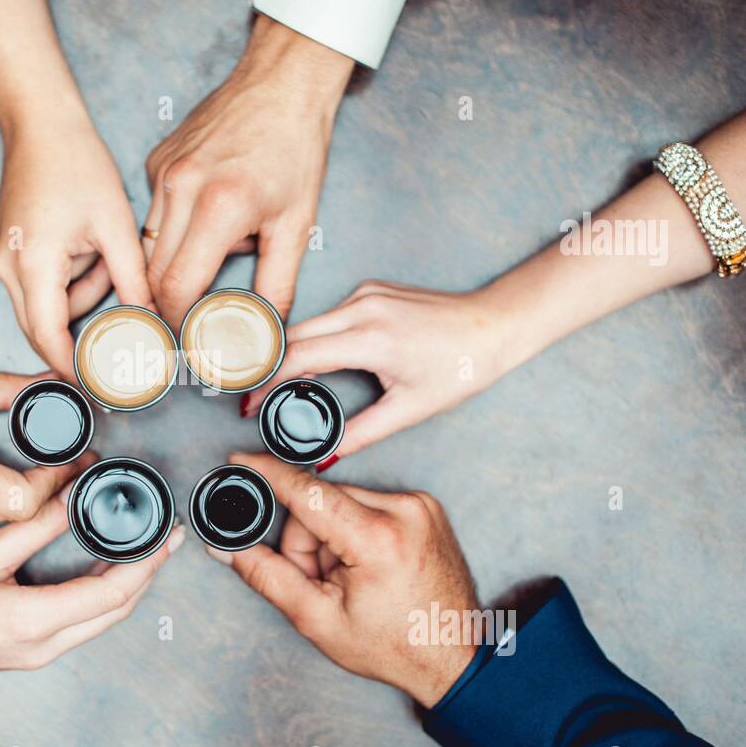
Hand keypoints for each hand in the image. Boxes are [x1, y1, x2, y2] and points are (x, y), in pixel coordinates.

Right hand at [0, 118, 151, 377]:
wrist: (40, 123)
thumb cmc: (76, 163)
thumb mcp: (115, 225)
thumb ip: (133, 280)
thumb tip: (151, 320)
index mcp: (33, 265)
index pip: (49, 337)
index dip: (73, 366)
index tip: (98, 385)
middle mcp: (8, 269)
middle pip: (42, 329)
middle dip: (79, 340)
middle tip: (117, 353)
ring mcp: (5, 261)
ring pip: (45, 307)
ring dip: (80, 301)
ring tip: (107, 263)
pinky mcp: (10, 252)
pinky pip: (42, 286)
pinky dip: (70, 282)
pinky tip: (91, 252)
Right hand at [0, 489, 184, 686]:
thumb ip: (33, 526)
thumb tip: (74, 496)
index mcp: (33, 622)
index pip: (113, 592)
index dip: (147, 561)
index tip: (167, 532)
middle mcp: (42, 647)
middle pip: (116, 610)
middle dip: (146, 571)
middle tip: (164, 533)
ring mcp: (35, 655)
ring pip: (101, 620)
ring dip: (125, 584)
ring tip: (140, 543)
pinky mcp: (25, 653)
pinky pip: (79, 624)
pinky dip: (99, 594)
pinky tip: (100, 565)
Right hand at [143, 15, 352, 327]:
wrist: (282, 82)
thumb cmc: (295, 148)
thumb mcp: (296, 224)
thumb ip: (278, 285)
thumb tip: (267, 331)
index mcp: (219, 208)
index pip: (178, 288)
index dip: (180, 323)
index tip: (189, 340)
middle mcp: (182, 189)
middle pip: (152, 273)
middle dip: (165, 307)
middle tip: (183, 328)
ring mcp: (163, 173)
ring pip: (146, 246)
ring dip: (164, 272)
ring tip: (189, 288)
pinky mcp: (156, 162)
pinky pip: (151, 214)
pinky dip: (168, 234)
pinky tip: (195, 231)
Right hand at [207, 453, 478, 707]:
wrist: (453, 656)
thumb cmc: (394, 645)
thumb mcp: (318, 619)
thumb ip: (266, 576)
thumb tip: (227, 546)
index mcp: (378, 538)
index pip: (307, 492)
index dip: (268, 474)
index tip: (239, 460)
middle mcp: (404, 510)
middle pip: (321, 502)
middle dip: (308, 539)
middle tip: (323, 581)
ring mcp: (420, 505)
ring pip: (342, 501)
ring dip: (332, 535)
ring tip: (351, 578)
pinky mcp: (425, 506)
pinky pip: (368, 503)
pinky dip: (357, 530)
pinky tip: (370, 565)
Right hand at [242, 281, 514, 461]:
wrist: (495, 324)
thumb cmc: (461, 366)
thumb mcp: (410, 409)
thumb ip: (360, 433)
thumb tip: (325, 456)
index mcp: (371, 338)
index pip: (298, 357)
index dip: (267, 383)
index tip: (250, 404)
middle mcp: (362, 308)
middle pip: (293, 336)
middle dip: (268, 367)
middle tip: (252, 398)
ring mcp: (365, 294)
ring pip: (308, 323)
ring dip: (289, 352)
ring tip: (277, 386)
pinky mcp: (370, 291)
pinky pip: (327, 315)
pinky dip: (313, 338)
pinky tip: (311, 361)